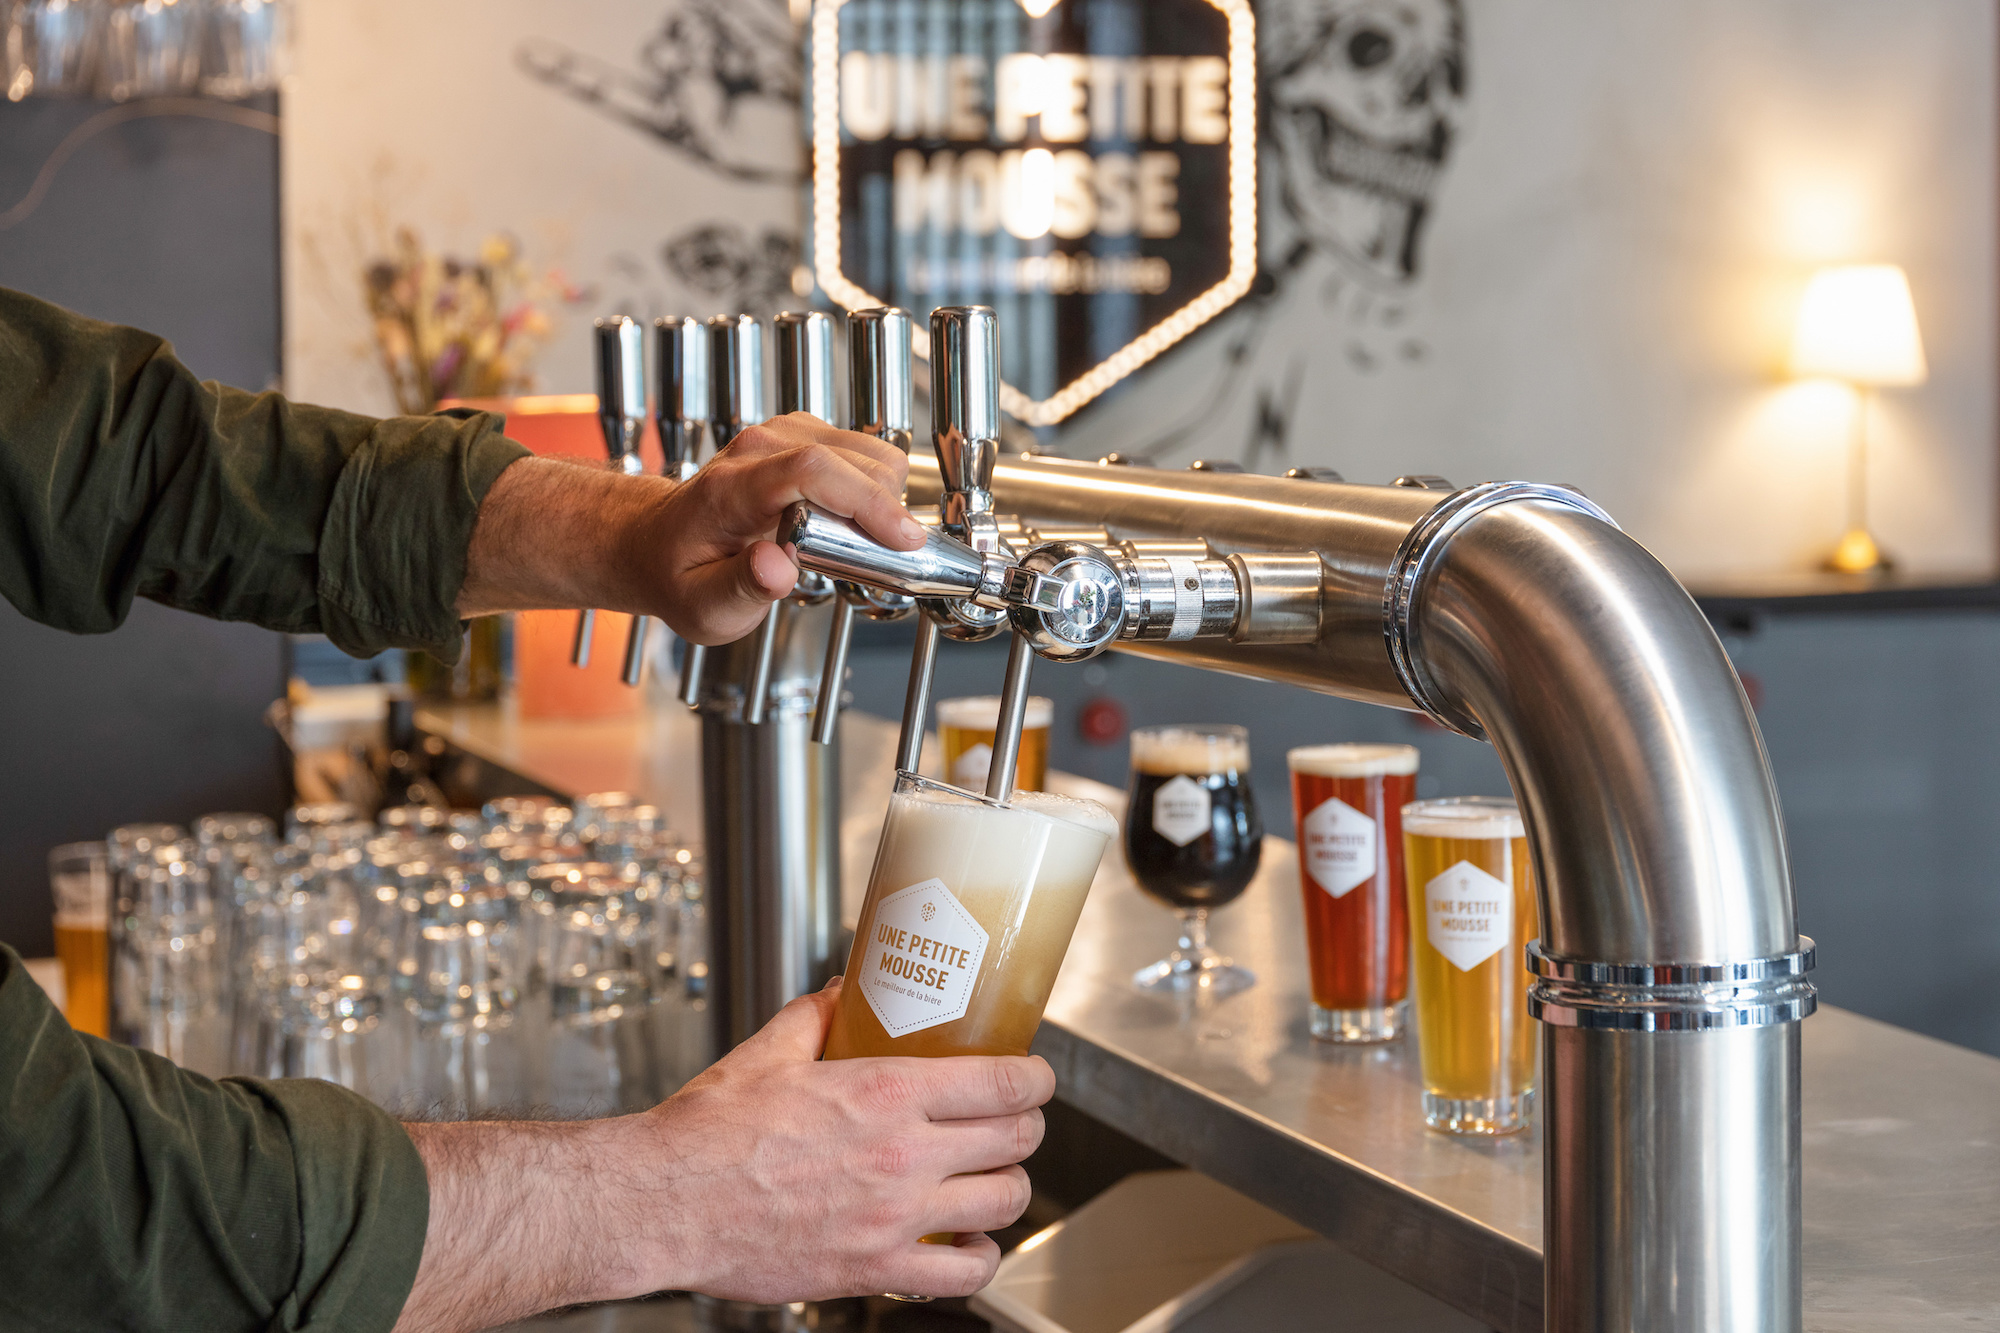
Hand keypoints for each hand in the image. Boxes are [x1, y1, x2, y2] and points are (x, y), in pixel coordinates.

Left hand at [456, 414, 924, 638]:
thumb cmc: (680, 574)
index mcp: (730, 490)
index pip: (812, 471)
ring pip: (871, 452)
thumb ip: (740, 589)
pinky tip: (848, 520)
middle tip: (864, 560)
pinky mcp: (801, 435)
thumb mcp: (701, 607)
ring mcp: (781, 435)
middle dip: (881, 513)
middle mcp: (757, 449)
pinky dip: (873, 488)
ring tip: (853, 542)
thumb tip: (776, 568)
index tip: (904, 539)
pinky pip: (864, 453)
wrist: (657, 542)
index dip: (868, 501)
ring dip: (881, 500)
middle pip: (855, 459)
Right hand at [630, 978, 1050, 1302]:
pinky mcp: (874, 1270)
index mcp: (884, 1093)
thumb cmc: (707, 1135)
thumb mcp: (768, 1053)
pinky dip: (979, 1259)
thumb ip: (818, 1017)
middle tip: (1014, 1122)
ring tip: (995, 1177)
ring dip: (1010, 1187)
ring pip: (1003, 1203)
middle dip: (1026, 1127)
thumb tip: (843, 993)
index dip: (1036, 1079)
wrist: (663, 1204)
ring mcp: (894, 1218)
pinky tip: (968, 1243)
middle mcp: (902, 1155)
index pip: (1003, 1082)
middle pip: (1015, 1140)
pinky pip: (961, 1275)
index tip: (1035, 1077)